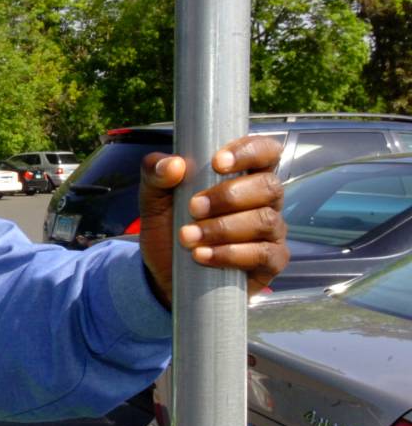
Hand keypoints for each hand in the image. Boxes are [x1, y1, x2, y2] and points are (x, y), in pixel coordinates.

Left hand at [138, 135, 288, 306]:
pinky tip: (202, 256)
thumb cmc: (170, 228)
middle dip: (228, 196)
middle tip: (192, 208)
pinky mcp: (271, 261)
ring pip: (265, 220)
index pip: (265, 151)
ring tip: (188, 237)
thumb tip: (174, 164)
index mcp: (244, 175)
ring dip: (223, 228)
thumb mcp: (153, 199)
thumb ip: (155, 174)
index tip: (217, 163)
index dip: (249, 151)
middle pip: (268, 186)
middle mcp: (265, 200)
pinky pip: (264, 254)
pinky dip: (230, 254)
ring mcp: (272, 230)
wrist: (165, 274)